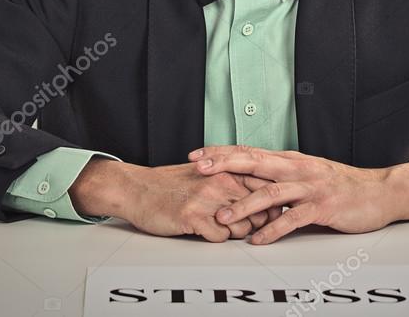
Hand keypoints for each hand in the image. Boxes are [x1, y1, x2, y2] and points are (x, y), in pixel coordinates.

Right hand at [69, 159, 281, 241]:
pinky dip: (217, 238)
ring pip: (242, 227)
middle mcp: (220, 182)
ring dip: (236, 233)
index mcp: (227, 170)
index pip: (265, 188)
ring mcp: (207, 200)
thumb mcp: (207, 174)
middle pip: (259, 211)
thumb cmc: (171, 184)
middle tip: (245, 225)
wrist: (138, 189)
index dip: (270, 205)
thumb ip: (233, 182)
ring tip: (222, 228)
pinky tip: (206, 231)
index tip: (268, 214)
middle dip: (256, 223)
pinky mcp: (193, 217)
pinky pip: (220, 237)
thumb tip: (258, 198)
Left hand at [187, 145, 408, 243]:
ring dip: (244, 205)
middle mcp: (297, 168)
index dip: (223, 152)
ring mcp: (310, 187)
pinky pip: (293, 219)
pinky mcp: (323, 207)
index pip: (250, 152)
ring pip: (271, 193)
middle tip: (199, 169)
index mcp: (290, 160)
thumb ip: (280, 178)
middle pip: (255, 162)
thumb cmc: (341, 186)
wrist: (380, 192)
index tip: (198, 154)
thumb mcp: (306, 175)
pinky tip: (258, 240)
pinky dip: (273, 229)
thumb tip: (248, 183)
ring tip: (222, 217)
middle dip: (225, 164)